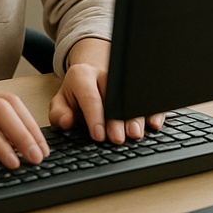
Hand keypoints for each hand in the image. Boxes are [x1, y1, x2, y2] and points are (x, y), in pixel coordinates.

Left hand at [48, 38, 164, 143]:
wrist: (90, 76)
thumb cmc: (76, 95)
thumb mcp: (61, 102)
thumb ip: (59, 113)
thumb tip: (66, 121)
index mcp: (82, 75)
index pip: (89, 96)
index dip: (94, 116)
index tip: (98, 135)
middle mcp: (104, 74)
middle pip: (114, 95)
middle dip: (117, 119)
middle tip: (118, 138)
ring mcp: (123, 79)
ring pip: (131, 96)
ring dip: (135, 117)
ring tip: (135, 133)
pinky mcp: (136, 86)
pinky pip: (147, 95)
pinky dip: (152, 111)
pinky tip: (153, 123)